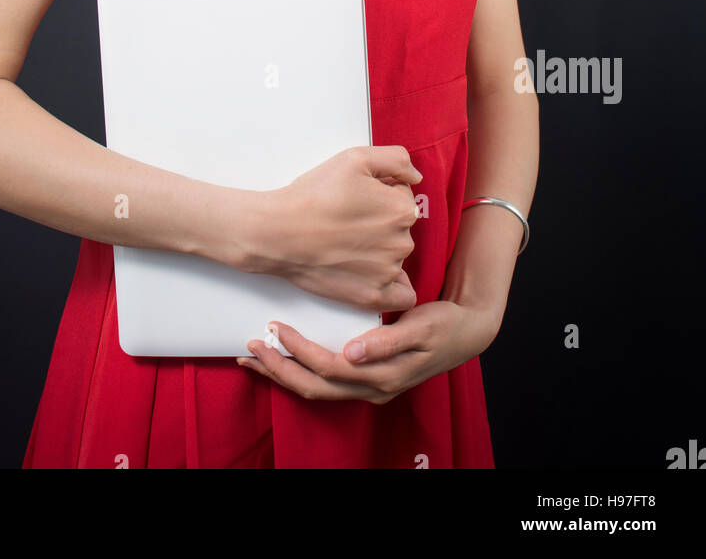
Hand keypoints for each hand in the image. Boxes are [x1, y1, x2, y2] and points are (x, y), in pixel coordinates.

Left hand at [236, 299, 500, 403]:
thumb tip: (352, 352)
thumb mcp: (421, 327)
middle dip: (277, 370)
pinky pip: (325, 384)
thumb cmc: (443, 325)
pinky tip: (283, 361)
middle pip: (313, 387)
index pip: (328, 368)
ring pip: (316, 390)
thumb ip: (387, 341)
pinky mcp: (367, 380)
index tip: (276, 326)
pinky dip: (299, 373)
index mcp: (382, 376)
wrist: (467, 332)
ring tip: (254, 358)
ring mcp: (368, 389)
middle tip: (249, 348)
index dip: (299, 350)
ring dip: (282, 375)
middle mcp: (371, 389)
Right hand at [248, 145, 423, 315]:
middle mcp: (401, 242)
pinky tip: (375, 273)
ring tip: (346, 242)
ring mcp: (388, 272)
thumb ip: (396, 159)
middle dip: (380, 220)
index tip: (357, 196)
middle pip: (400, 227)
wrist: (279, 232)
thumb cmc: (313, 195)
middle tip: (348, 218)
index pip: (402, 196)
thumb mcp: (355, 158)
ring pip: (397, 256)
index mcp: (401, 209)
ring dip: (381, 249)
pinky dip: (394, 286)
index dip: (379, 192)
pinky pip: (402, 296)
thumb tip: (415, 177)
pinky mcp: (372, 296)